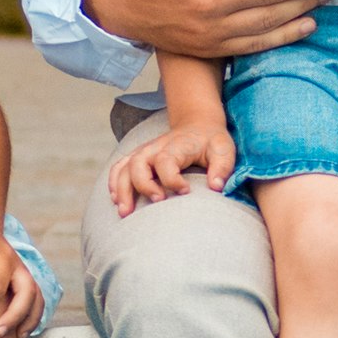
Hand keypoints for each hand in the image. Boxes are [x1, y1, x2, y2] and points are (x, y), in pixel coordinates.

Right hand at [111, 119, 233, 211]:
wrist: (197, 125)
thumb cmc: (210, 141)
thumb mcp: (224, 150)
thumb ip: (222, 168)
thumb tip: (216, 187)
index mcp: (176, 146)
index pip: (166, 161)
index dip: (172, 179)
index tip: (185, 192)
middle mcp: (155, 148)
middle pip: (138, 164)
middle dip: (143, 185)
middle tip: (156, 203)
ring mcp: (144, 152)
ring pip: (123, 168)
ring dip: (121, 189)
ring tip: (125, 212)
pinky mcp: (138, 158)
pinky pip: (118, 168)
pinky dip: (114, 183)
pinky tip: (116, 201)